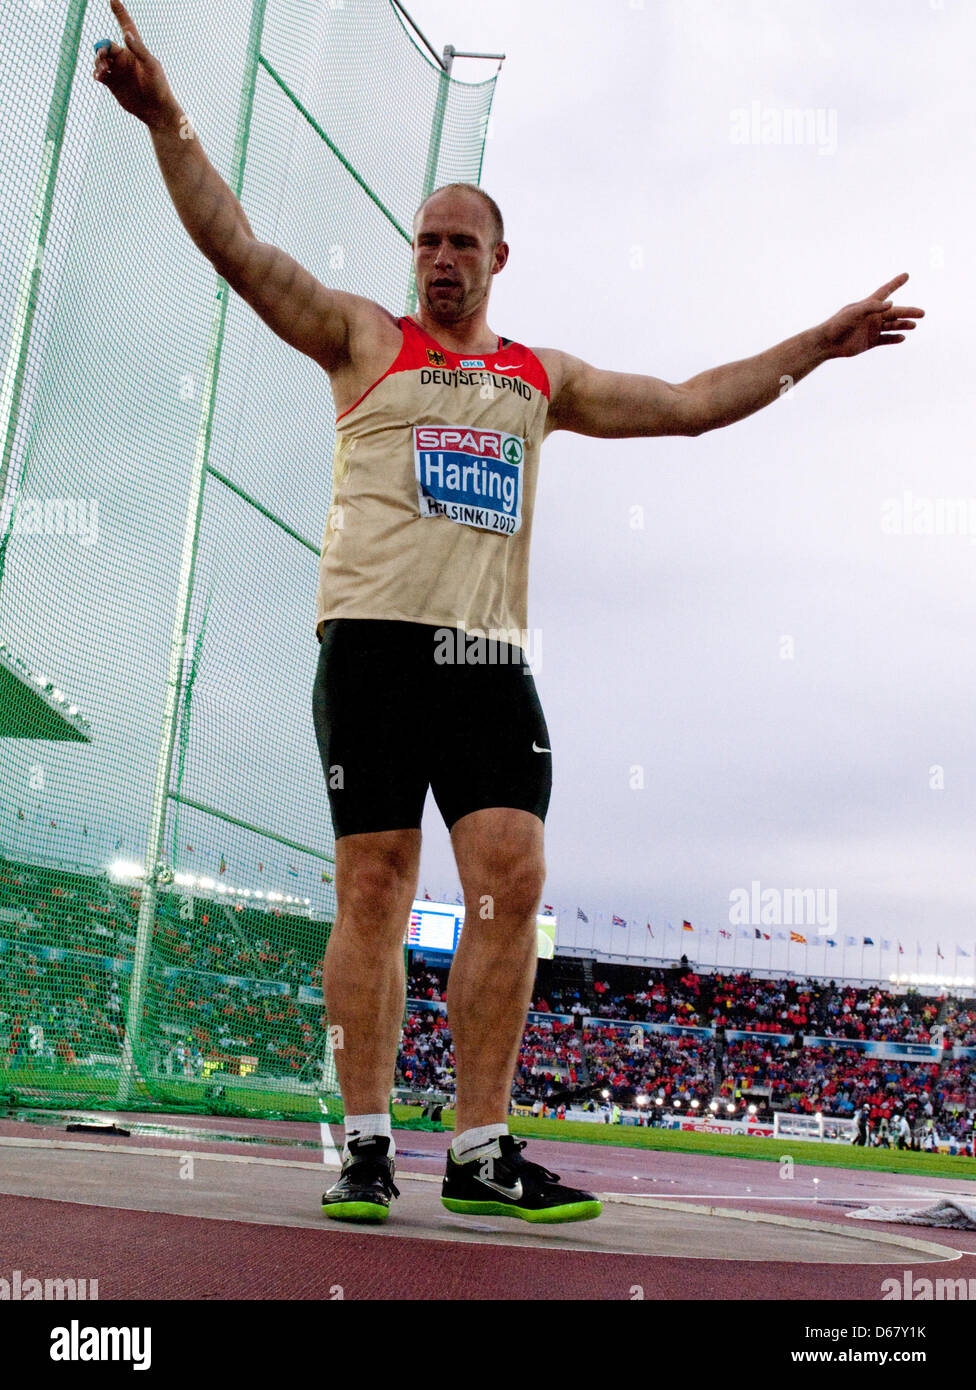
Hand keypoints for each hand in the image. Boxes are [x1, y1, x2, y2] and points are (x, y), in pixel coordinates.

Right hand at [92, 0, 177, 128]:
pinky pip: (99, 74)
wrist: (155, 110)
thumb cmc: (158, 86)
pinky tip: (98, 77)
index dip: (120, 13)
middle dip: (101, 50)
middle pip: (105, 45)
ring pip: (100, 59)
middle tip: (103, 60)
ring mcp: (118, 70)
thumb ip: (139, 50)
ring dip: (98, 62)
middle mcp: (124, 58)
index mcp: (135, 50)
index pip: (126, 26)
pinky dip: (96, 73)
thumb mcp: (151, 66)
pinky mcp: (112, 83)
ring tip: (103, 72)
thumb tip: (126, 35)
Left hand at [816, 273, 923, 358]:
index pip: (885, 291)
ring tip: (913, 325)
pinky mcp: (870, 341)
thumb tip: (892, 304)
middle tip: (922, 313)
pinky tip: (902, 337)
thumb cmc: (839, 324)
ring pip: (892, 325)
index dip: (895, 283)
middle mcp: (873, 316)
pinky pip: (886, 339)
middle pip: (895, 312)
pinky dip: (894, 338)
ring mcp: (872, 329)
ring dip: (903, 325)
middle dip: (908, 312)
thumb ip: (872, 307)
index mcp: (869, 305)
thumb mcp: (855, 312)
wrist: (828, 343)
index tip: (906, 275)